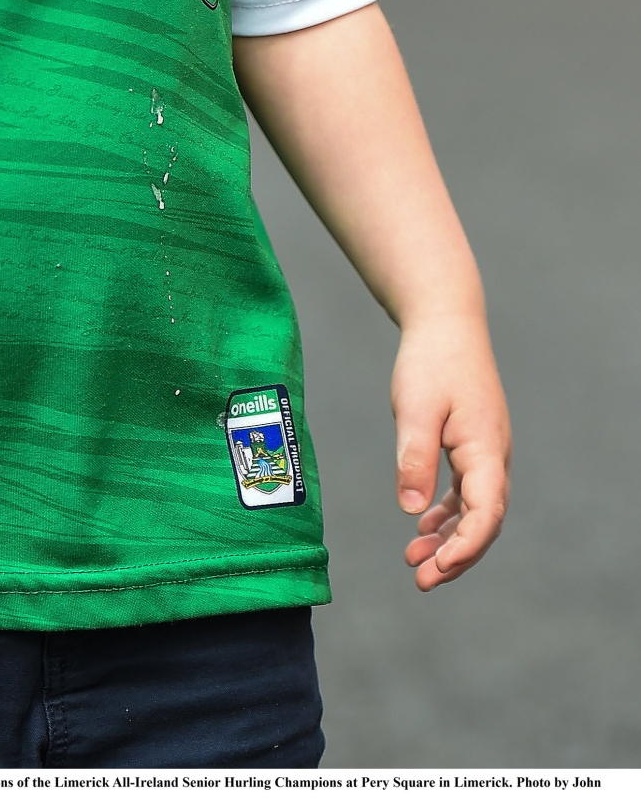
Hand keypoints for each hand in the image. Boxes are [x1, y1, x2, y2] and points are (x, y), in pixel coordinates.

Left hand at [391, 314, 510, 589]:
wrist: (446, 323)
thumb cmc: (430, 361)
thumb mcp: (415, 408)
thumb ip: (414, 457)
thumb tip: (412, 511)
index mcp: (486, 449)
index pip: (486, 514)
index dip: (465, 548)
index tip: (438, 570)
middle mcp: (494, 456)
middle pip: (483, 521)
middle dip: (456, 556)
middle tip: (421, 581)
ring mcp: (485, 452)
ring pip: (474, 510)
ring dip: (448, 539)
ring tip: (414, 562)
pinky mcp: (472, 445)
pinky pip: (466, 492)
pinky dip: (447, 513)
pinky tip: (422, 527)